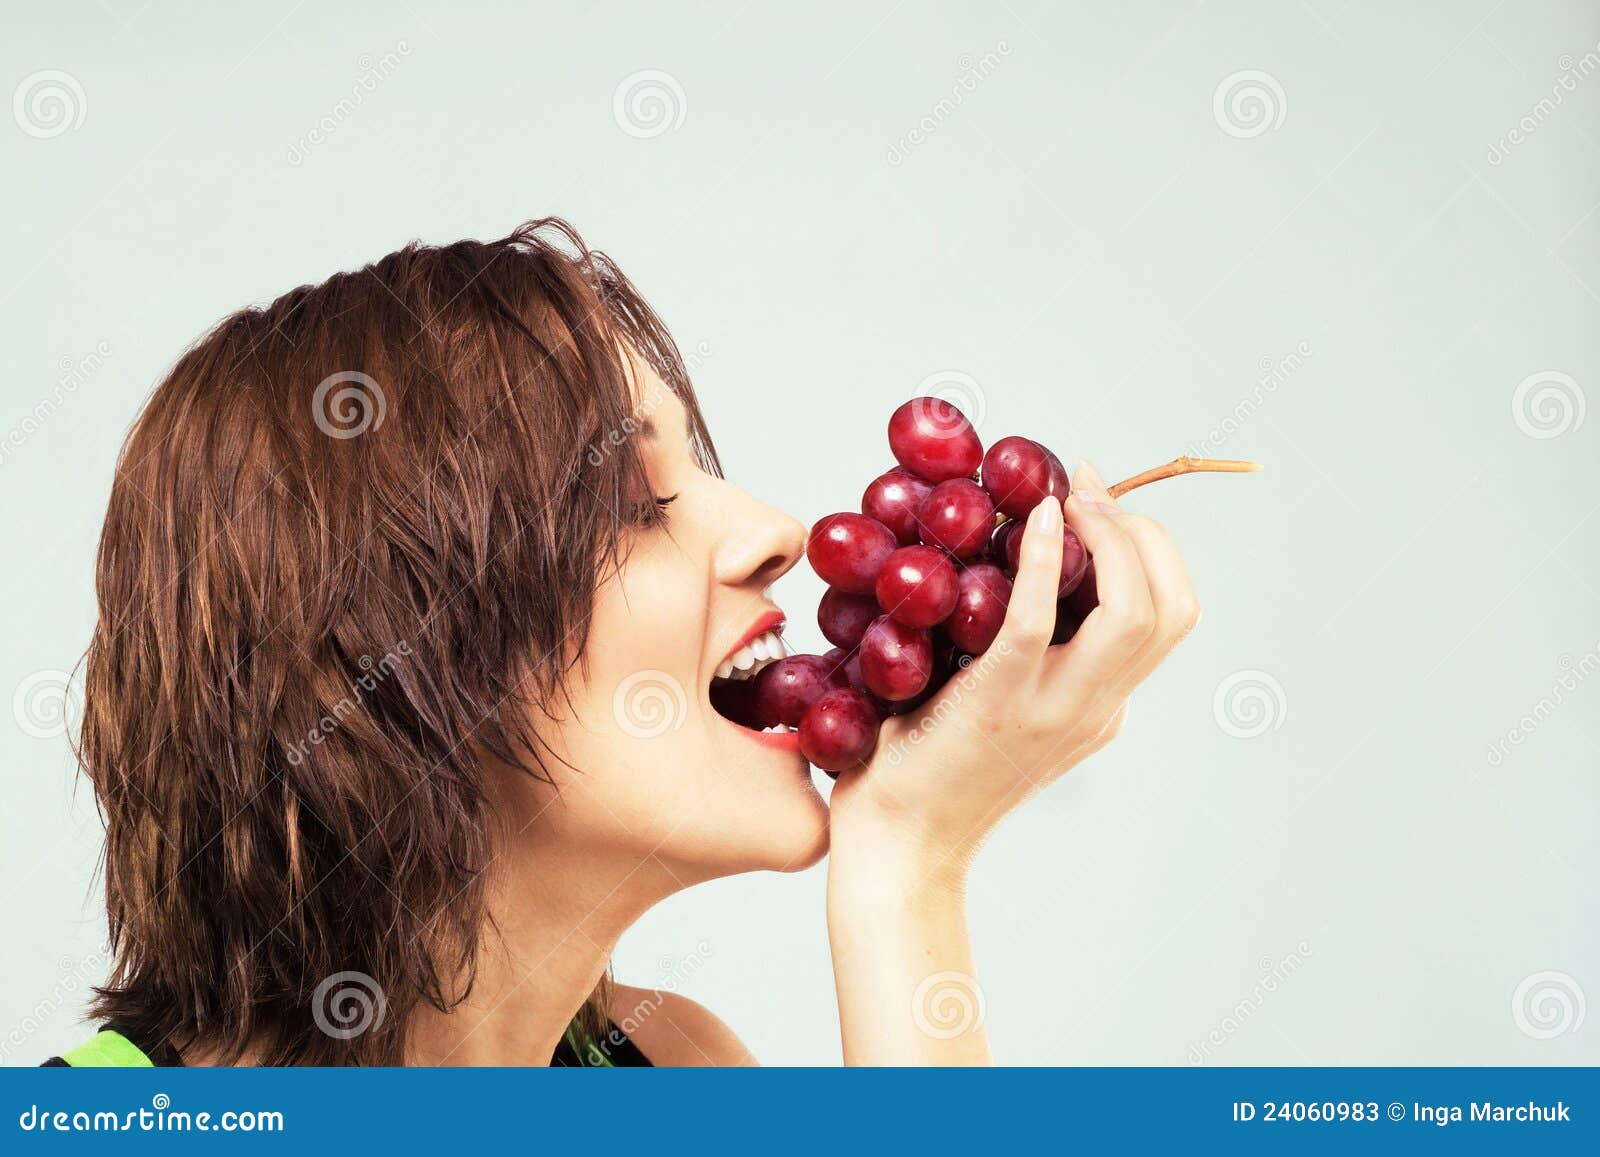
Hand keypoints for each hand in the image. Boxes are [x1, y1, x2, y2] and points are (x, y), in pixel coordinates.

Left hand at [827, 461, 1200, 879]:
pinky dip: (1043, 557)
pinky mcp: (997, 700)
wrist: (896, 847)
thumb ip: (1026, 660)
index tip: (1095, 501)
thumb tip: (1009, 572)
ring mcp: (1053, 709)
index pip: (1167, 617)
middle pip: (1172, 608)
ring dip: (1108, 535)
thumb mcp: (1004, 713)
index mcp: (1102, 709)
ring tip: (1066, 499)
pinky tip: (1032, 517)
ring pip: (1135, 612)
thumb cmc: (928, 772)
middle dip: (1142, 532)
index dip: (1148, 549)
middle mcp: (1095, 709)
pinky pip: (1036, 617)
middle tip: (1087, 490)